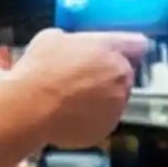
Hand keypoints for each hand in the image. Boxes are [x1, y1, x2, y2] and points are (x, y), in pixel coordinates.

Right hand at [10, 28, 148, 148]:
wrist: (31, 107)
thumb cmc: (40, 71)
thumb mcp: (52, 38)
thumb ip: (72, 41)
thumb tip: (69, 46)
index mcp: (112, 50)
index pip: (137, 44)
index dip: (128, 47)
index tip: (120, 51)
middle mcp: (121, 77)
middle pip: (125, 73)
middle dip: (109, 75)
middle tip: (84, 79)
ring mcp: (117, 105)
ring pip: (115, 98)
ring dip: (101, 98)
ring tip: (72, 100)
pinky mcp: (107, 128)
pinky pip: (103, 120)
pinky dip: (91, 118)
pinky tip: (70, 115)